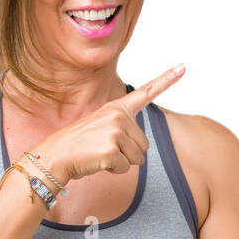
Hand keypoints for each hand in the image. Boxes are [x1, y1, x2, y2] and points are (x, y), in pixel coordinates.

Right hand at [36, 64, 185, 182]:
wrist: (55, 156)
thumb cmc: (77, 145)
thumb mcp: (100, 129)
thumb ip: (124, 135)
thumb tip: (141, 158)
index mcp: (116, 108)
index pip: (146, 92)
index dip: (167, 80)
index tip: (183, 67)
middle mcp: (118, 116)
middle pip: (144, 143)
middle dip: (127, 153)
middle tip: (102, 149)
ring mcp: (115, 132)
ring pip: (137, 157)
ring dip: (120, 162)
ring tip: (98, 154)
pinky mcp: (112, 150)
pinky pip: (126, 168)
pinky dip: (114, 171)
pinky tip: (97, 162)